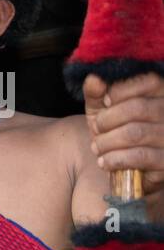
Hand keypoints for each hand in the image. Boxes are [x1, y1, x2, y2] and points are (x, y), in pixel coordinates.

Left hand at [85, 72, 163, 197]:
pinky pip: (139, 157)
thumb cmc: (114, 133)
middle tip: (96, 130)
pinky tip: (104, 162)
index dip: (119, 92)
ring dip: (107, 142)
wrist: (124, 170)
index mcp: (162, 94)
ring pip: (135, 133)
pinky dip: (114, 159)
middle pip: (138, 108)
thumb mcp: (102, 111)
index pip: (148, 81)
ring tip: (97, 147)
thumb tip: (93, 79)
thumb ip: (96, 94)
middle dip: (107, 120)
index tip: (104, 104)